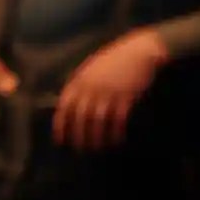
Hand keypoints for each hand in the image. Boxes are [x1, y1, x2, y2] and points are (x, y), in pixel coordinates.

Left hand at [53, 28, 168, 151]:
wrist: (139, 50)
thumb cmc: (114, 59)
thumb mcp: (91, 68)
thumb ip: (80, 84)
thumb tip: (72, 104)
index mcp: (80, 79)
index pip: (65, 106)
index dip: (61, 124)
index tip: (60, 139)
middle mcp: (91, 87)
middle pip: (80, 117)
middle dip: (78, 135)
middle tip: (80, 149)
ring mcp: (108, 92)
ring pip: (97, 121)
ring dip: (96, 137)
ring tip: (97, 148)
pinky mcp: (126, 96)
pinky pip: (117, 119)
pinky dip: (115, 132)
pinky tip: (116, 139)